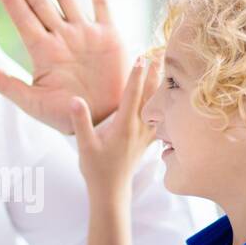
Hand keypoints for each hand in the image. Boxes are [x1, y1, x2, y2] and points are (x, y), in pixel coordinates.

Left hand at [0, 0, 127, 133]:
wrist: (103, 123)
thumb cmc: (66, 116)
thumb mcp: (31, 102)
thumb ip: (4, 82)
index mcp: (42, 52)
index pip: (21, 16)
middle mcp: (61, 37)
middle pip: (39, 0)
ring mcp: (84, 34)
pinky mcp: (108, 36)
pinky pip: (102, 4)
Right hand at [69, 51, 158, 191]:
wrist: (111, 191)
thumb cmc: (96, 169)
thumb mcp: (84, 146)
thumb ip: (80, 122)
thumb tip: (75, 99)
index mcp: (124, 127)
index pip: (132, 95)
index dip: (136, 75)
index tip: (141, 57)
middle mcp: (138, 129)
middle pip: (150, 96)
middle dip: (154, 74)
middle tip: (159, 53)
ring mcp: (145, 135)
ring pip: (157, 106)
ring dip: (161, 87)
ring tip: (165, 69)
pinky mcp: (147, 141)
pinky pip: (160, 119)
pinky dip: (164, 105)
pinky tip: (170, 99)